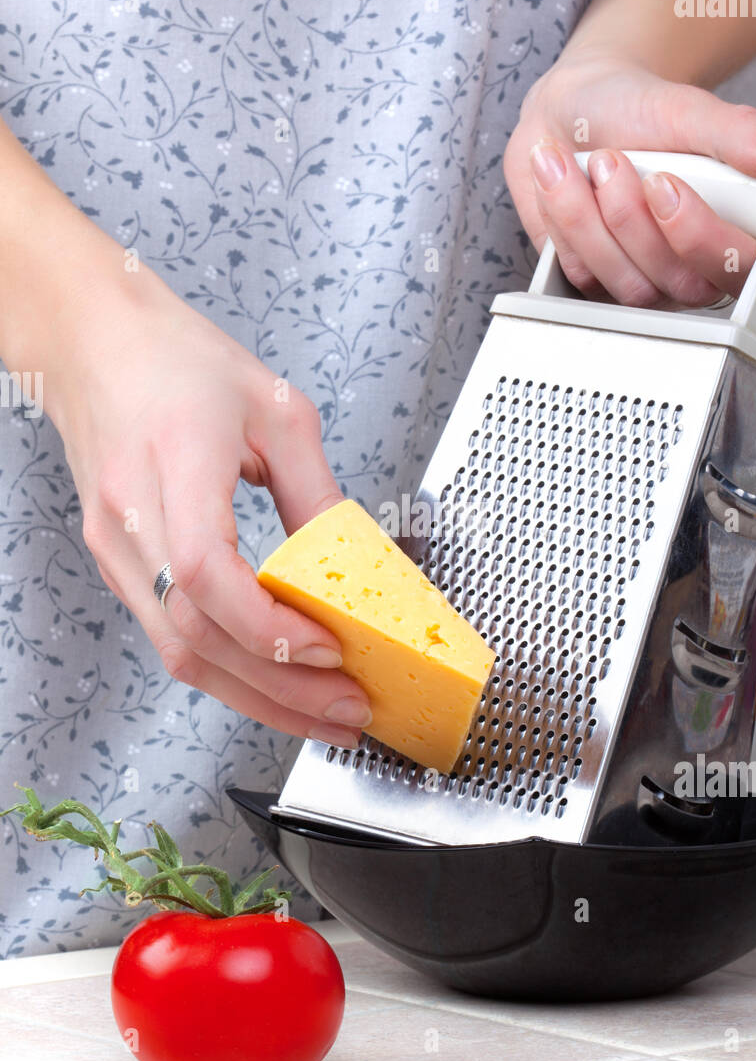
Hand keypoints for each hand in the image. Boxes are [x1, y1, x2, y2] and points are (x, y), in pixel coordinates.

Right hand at [49, 267, 370, 746]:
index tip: (328, 646)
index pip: (204, 572)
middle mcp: (132, 517)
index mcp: (174, 462)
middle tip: (347, 710)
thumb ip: (316, 493)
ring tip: (322, 714)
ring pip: (179, 652)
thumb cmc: (178, 363)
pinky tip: (275, 682)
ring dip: (256, 696)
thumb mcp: (276, 410)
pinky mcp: (117, 565)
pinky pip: (171, 636)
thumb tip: (355, 566)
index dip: (268, 626)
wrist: (94, 345)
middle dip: (280, 688)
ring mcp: (115, 548)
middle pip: (195, 636)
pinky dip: (227, 670)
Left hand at [504, 51, 755, 306]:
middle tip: (610, 159)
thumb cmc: (636, 112)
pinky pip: (578, 276)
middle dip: (629, 218)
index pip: (736, 270)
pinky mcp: (593, 285)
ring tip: (584, 162)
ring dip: (587, 217)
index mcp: (733, 233)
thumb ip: (740, 135)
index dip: (696, 235)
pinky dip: (563, 222)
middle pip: (670, 283)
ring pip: (619, 284)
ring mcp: (639, 284)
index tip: (662, 181)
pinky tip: (561, 183)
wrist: (569, 112)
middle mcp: (690, 270)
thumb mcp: (687, 111)